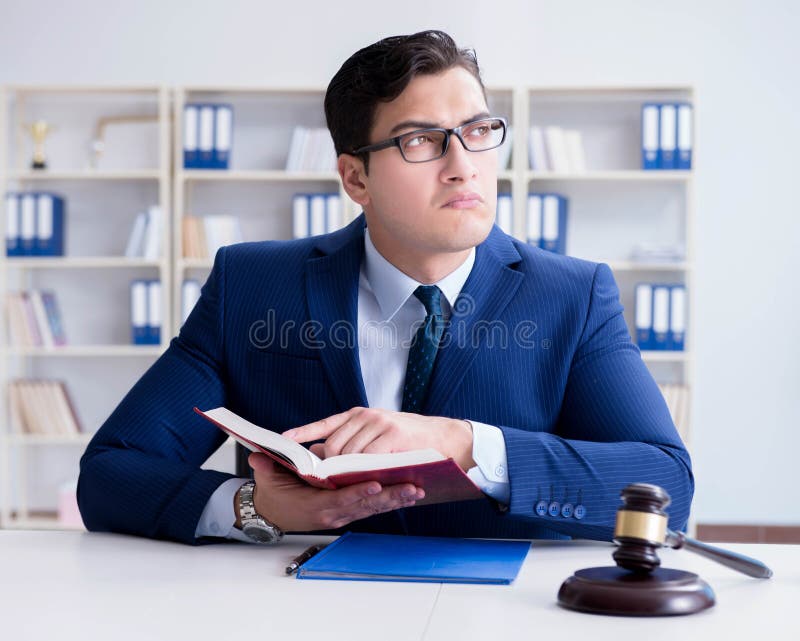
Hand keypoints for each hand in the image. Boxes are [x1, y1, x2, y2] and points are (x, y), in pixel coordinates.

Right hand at [241, 453, 424, 531]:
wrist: (271, 514)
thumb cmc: (273, 495)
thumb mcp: (268, 480)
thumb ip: (267, 468)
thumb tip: (259, 457)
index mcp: (315, 506)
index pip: (340, 500)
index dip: (359, 493)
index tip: (376, 484)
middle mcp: (332, 514)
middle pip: (364, 506)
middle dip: (389, 498)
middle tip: (412, 488)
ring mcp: (342, 515)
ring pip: (373, 509)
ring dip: (396, 500)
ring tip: (417, 490)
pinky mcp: (349, 513)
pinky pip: (372, 509)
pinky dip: (390, 502)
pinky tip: (409, 495)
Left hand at [282, 407, 475, 470]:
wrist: (442, 436)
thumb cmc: (407, 438)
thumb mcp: (373, 434)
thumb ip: (348, 441)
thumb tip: (319, 451)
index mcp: (358, 414)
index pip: (324, 424)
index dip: (303, 432)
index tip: (283, 440)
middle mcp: (366, 416)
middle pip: (333, 445)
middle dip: (325, 465)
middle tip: (319, 480)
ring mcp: (378, 424)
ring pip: (348, 454)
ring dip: (341, 472)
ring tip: (337, 485)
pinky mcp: (391, 436)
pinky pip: (368, 459)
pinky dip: (362, 472)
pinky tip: (360, 481)